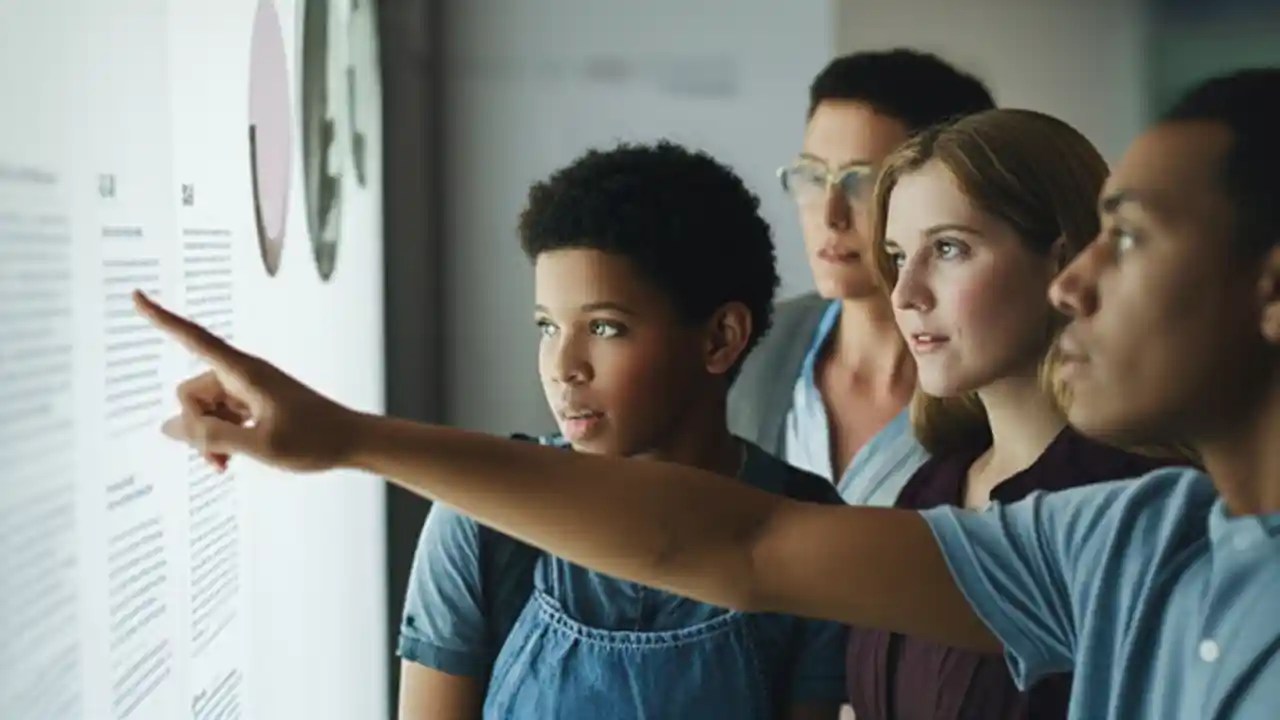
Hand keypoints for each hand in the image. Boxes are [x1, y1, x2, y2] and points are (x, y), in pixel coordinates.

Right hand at [134, 290, 360, 472]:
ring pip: (203, 410)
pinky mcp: (252, 405)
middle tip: (218, 459)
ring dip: (207, 438)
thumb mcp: (259, 445)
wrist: (351, 442)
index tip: (135, 296)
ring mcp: (247, 390)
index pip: (194, 339)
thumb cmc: (314, 441)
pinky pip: (219, 418)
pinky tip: (229, 460)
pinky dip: (219, 438)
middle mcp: (242, 375)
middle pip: (190, 394)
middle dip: (194, 427)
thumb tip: (168, 429)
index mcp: (244, 372)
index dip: (162, 318)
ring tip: (226, 465)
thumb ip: (212, 438)